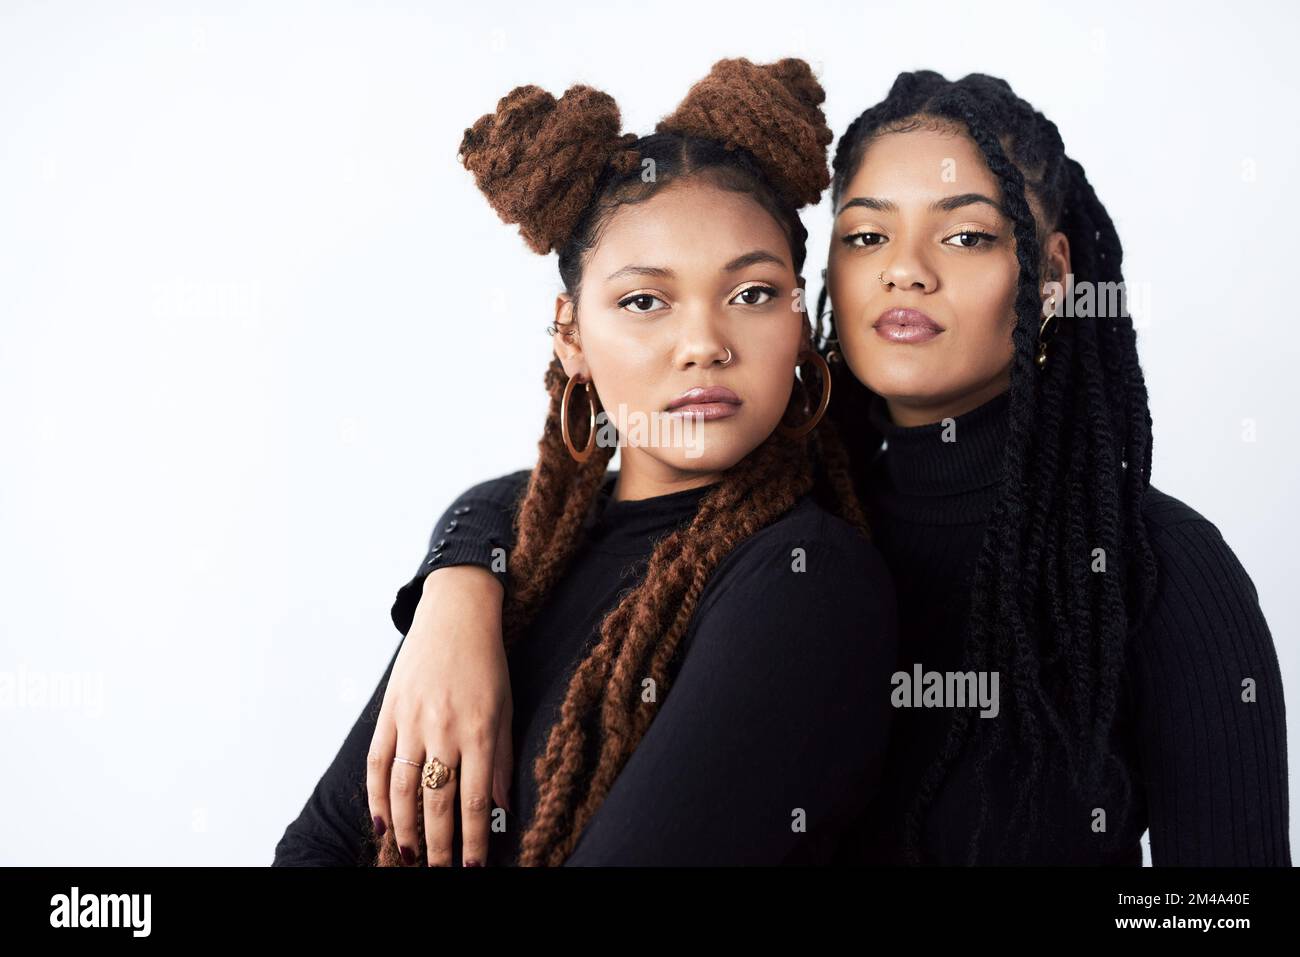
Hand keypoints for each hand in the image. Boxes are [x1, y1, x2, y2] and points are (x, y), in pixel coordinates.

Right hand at [366, 565, 510, 865]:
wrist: (456, 613)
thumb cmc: (487, 662)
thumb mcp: (505, 707)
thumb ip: (501, 758)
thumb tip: (501, 807)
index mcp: (478, 730)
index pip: (474, 800)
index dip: (474, 839)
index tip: (473, 867)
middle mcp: (443, 729)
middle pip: (435, 803)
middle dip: (438, 846)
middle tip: (440, 872)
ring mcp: (411, 721)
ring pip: (402, 789)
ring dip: (404, 829)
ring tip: (409, 857)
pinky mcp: (389, 712)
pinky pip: (378, 762)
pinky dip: (376, 796)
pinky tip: (381, 823)